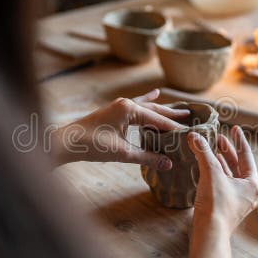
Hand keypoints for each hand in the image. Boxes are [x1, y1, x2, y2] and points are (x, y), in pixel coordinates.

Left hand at [51, 89, 188, 168]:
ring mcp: (119, 106)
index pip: (158, 119)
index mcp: (130, 109)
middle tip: (191, 116)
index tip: (190, 133)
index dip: (174, 128)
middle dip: (172, 114)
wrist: (66, 142)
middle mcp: (126, 103)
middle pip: (155, 110)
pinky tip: (155, 94)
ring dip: (162, 110)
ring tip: (179, 109)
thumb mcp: (123, 153)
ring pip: (147, 107)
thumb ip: (147, 158)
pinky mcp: (114, 111)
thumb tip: (169, 164)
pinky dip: (147, 101)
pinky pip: (136, 105)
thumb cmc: (92, 145)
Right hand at [187, 125, 257, 237]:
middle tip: (219, 138)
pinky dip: (216, 174)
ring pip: (230, 176)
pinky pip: (223, 185)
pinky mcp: (225, 208)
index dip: (239, 141)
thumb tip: (194, 135)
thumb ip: (203, 152)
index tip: (235, 129)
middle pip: (239, 166)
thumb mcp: (211, 173)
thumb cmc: (216, 204)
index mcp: (252, 184)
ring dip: (221, 162)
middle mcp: (248, 193)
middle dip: (228, 151)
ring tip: (212, 150)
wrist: (209, 233)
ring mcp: (237, 201)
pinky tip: (207, 168)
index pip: (247, 156)